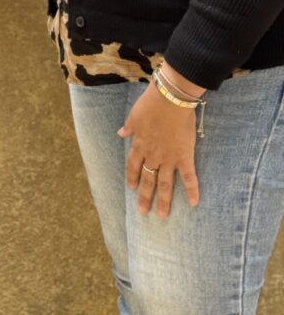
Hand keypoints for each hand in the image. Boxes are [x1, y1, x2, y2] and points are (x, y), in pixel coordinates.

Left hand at [118, 68, 203, 217]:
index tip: (131, 187)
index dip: (132, 177)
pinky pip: (189, 177)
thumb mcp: (134, 114)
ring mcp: (169, 158)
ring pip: (164, 184)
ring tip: (161, 216)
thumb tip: (120, 133)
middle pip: (147, 179)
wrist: (170, 99)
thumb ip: (128, 127)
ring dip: (162, 200)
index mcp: (139, 144)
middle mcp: (153, 155)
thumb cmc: (151, 103)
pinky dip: (192, 190)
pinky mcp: (184, 156)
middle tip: (142, 212)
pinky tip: (194, 203)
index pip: (133, 165)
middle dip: (144, 196)